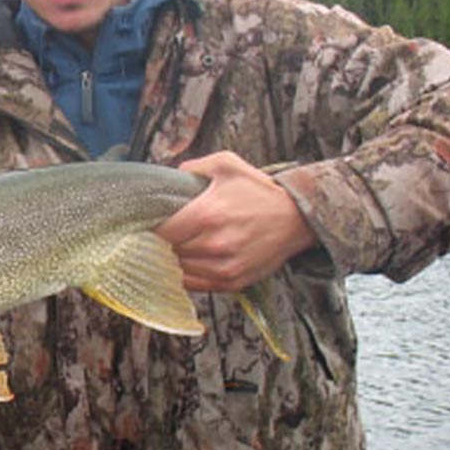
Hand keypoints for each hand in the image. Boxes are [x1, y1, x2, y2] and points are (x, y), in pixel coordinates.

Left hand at [154, 151, 316, 292]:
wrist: (297, 218)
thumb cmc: (261, 192)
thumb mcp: (227, 165)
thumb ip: (193, 167)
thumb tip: (170, 175)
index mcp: (207, 215)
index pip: (161, 231)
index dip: (152, 227)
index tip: (152, 223)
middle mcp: (215, 244)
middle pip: (168, 251)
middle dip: (163, 242)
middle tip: (165, 234)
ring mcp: (225, 267)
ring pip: (179, 270)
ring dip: (175, 259)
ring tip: (179, 246)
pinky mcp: (233, 282)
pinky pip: (196, 284)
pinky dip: (188, 274)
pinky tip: (190, 261)